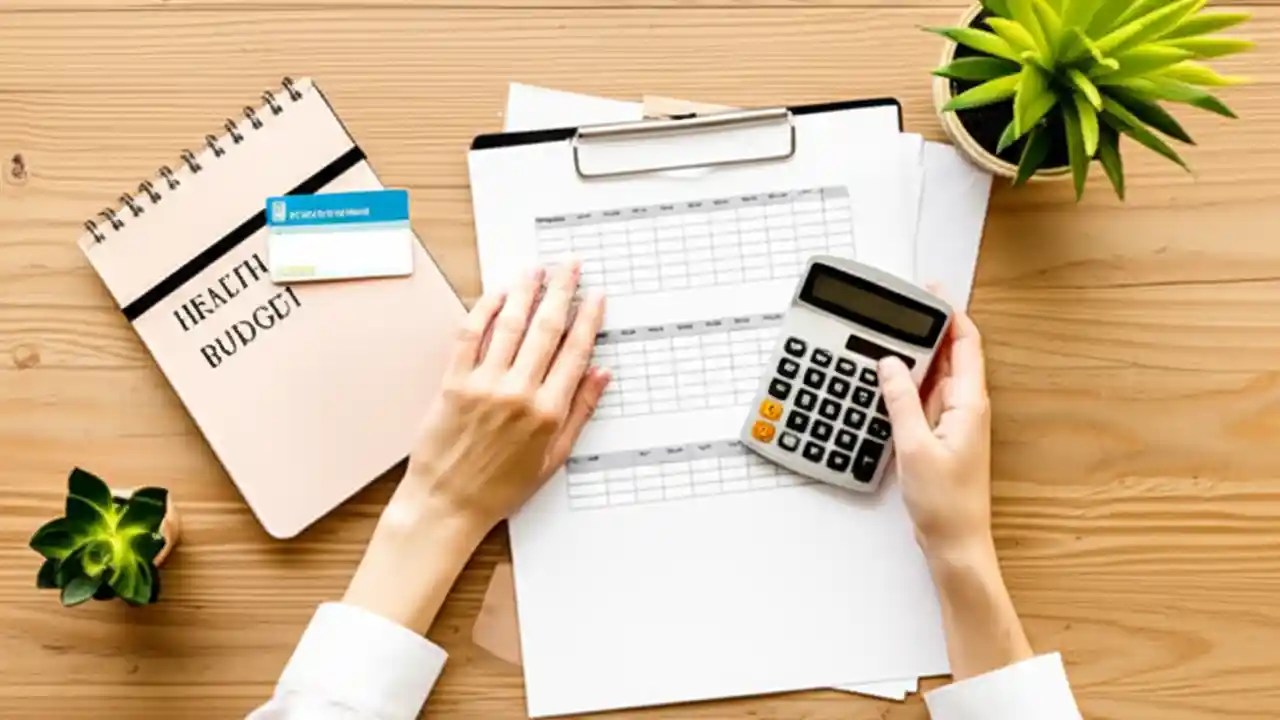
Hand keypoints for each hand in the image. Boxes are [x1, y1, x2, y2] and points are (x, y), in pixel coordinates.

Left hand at [344, 263, 608, 633]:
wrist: (449, 504)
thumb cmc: (500, 487)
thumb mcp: (553, 457)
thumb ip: (580, 411)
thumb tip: (601, 375)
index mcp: (548, 412)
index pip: (575, 351)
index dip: (588, 318)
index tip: (596, 296)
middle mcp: (519, 393)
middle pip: (546, 328)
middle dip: (562, 291)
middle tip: (570, 266)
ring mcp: (484, 386)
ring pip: (510, 324)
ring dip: (525, 291)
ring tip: (536, 270)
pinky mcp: (453, 383)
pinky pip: (469, 336)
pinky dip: (483, 310)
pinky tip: (496, 294)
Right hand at [879, 309, 1033, 679]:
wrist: (956, 544)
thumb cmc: (946, 504)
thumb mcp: (915, 447)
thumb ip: (901, 401)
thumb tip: (890, 365)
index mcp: (971, 403)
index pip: (966, 343)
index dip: (950, 313)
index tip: (931, 292)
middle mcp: (967, 408)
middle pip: (952, 353)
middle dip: (929, 328)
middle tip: (902, 308)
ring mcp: (955, 422)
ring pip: (937, 375)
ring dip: (918, 355)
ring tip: (891, 336)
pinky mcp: (941, 436)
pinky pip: (926, 397)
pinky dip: (910, 383)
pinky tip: (891, 379)